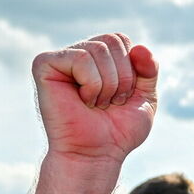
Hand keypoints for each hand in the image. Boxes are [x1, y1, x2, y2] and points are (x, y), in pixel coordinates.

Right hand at [32, 33, 157, 164]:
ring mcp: (60, 58)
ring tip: (95, 104)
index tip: (123, 96)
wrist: (96, 154)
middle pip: (112, 41)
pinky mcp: (44, 65)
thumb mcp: (146, 99)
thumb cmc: (118, 130)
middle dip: (122, 77)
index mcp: (100, 57)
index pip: (122, 39)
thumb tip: (141, 47)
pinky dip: (91, 85)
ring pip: (97, 50)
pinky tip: (82, 101)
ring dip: (107, 85)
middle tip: (110, 102)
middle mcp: (79, 53)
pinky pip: (80, 59)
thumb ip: (149, 70)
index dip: (132, 70)